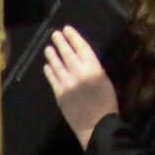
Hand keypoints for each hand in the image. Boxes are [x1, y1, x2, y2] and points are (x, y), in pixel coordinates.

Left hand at [43, 26, 118, 148]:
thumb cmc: (107, 103)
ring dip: (52, 55)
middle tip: (55, 33)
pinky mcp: (59, 94)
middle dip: (61, 42)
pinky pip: (52, 79)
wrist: (96, 125)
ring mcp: (66, 84)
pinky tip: (47, 65)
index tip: (68, 29)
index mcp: (94, 69)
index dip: (74, 37)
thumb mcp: (106, 81)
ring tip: (48, 47)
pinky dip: (49, 71)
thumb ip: (94, 69)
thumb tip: (83, 59)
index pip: (82, 48)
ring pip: (57, 65)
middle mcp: (78, 74)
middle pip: (68, 54)